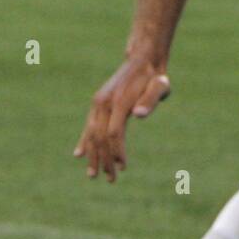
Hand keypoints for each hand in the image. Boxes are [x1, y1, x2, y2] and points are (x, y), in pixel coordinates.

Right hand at [73, 60, 171, 182]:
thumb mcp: (160, 86)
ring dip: (92, 156)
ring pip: (91, 134)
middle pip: (100, 138)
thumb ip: (151, 100)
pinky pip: (88, 126)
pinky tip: (79, 154)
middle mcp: (103, 103)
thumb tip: (139, 115)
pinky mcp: (98, 104)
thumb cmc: (154, 76)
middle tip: (111, 180)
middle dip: (104, 160)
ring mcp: (98, 103)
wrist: (142, 59)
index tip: (123, 168)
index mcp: (118, 101)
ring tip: (93, 175)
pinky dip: (84, 141)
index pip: (114, 133)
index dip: (117, 152)